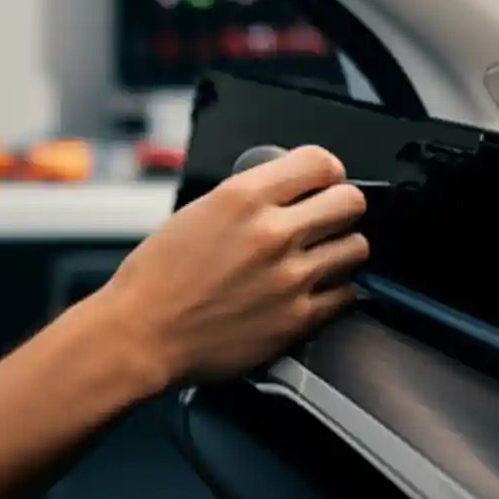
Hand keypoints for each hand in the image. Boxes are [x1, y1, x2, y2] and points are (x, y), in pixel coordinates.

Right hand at [99, 145, 369, 390]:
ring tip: (316, 257)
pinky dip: (334, 291)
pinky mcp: (298, 319)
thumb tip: (284, 194)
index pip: (320, 162)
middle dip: (339, 207)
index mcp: (242, 198)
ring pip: (356, 248)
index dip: (325, 171)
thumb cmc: (155, 280)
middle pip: (351, 202)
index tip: (322, 182)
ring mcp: (290, 278)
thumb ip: (246, 200)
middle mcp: (272, 233)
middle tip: (324, 219)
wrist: (141, 335)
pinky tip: (309, 291)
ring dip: (339, 249)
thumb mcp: (195, 214)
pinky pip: (347, 294)